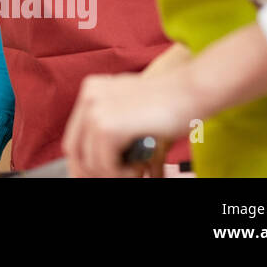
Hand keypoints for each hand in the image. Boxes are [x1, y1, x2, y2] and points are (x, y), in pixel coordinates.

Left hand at [62, 70, 195, 177]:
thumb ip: (113, 128)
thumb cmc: (170, 103)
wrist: (191, 92)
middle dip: (93, 171)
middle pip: (75, 150)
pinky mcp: (107, 126)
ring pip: (91, 161)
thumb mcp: (131, 110)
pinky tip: (140, 167)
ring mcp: (95, 110)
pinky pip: (105, 164)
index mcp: (91, 90)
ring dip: (113, 173)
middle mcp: (88, 97)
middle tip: (120, 176)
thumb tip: (95, 163)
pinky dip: (123, 173)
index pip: (74, 136)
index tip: (93, 176)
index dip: (84, 162)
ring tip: (137, 170)